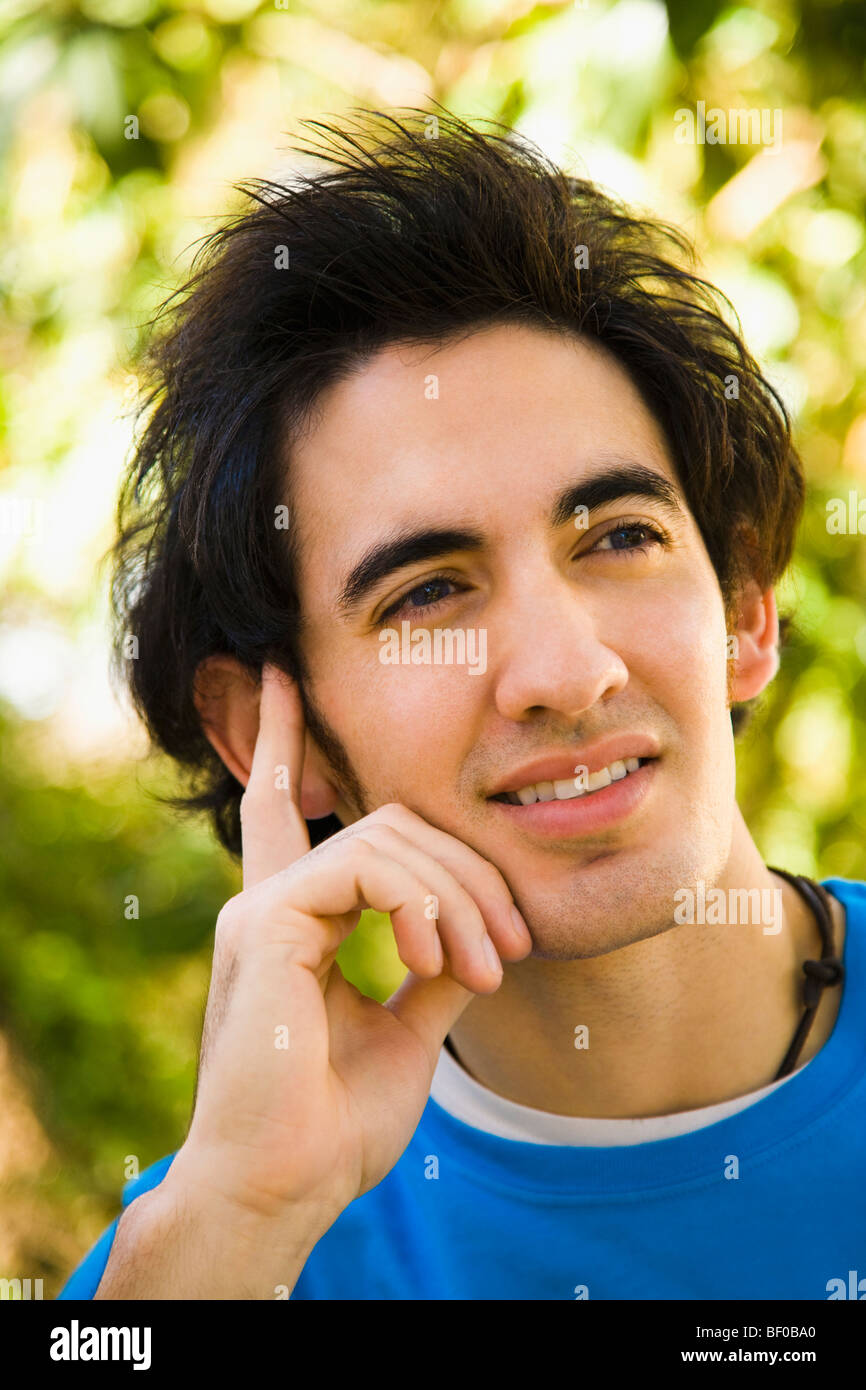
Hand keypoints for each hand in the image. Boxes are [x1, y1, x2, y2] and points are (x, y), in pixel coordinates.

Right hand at [168, 662, 531, 1235]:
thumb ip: (437, 967)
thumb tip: (480, 930)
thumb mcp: (410, 1030)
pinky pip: (365, 867)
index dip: (277, 738)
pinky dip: (421, 906)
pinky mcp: (265, 924)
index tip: (281, 676)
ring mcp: (261, 909)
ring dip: (460, 899)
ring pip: (386, 837)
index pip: (282, 806)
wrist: (283, 1189)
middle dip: (467, 869)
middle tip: (516, 947)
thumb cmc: (335, 1124)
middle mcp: (270, 901)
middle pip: (386, 822)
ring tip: (490, 971)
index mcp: (293, 921)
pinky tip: (439, 961)